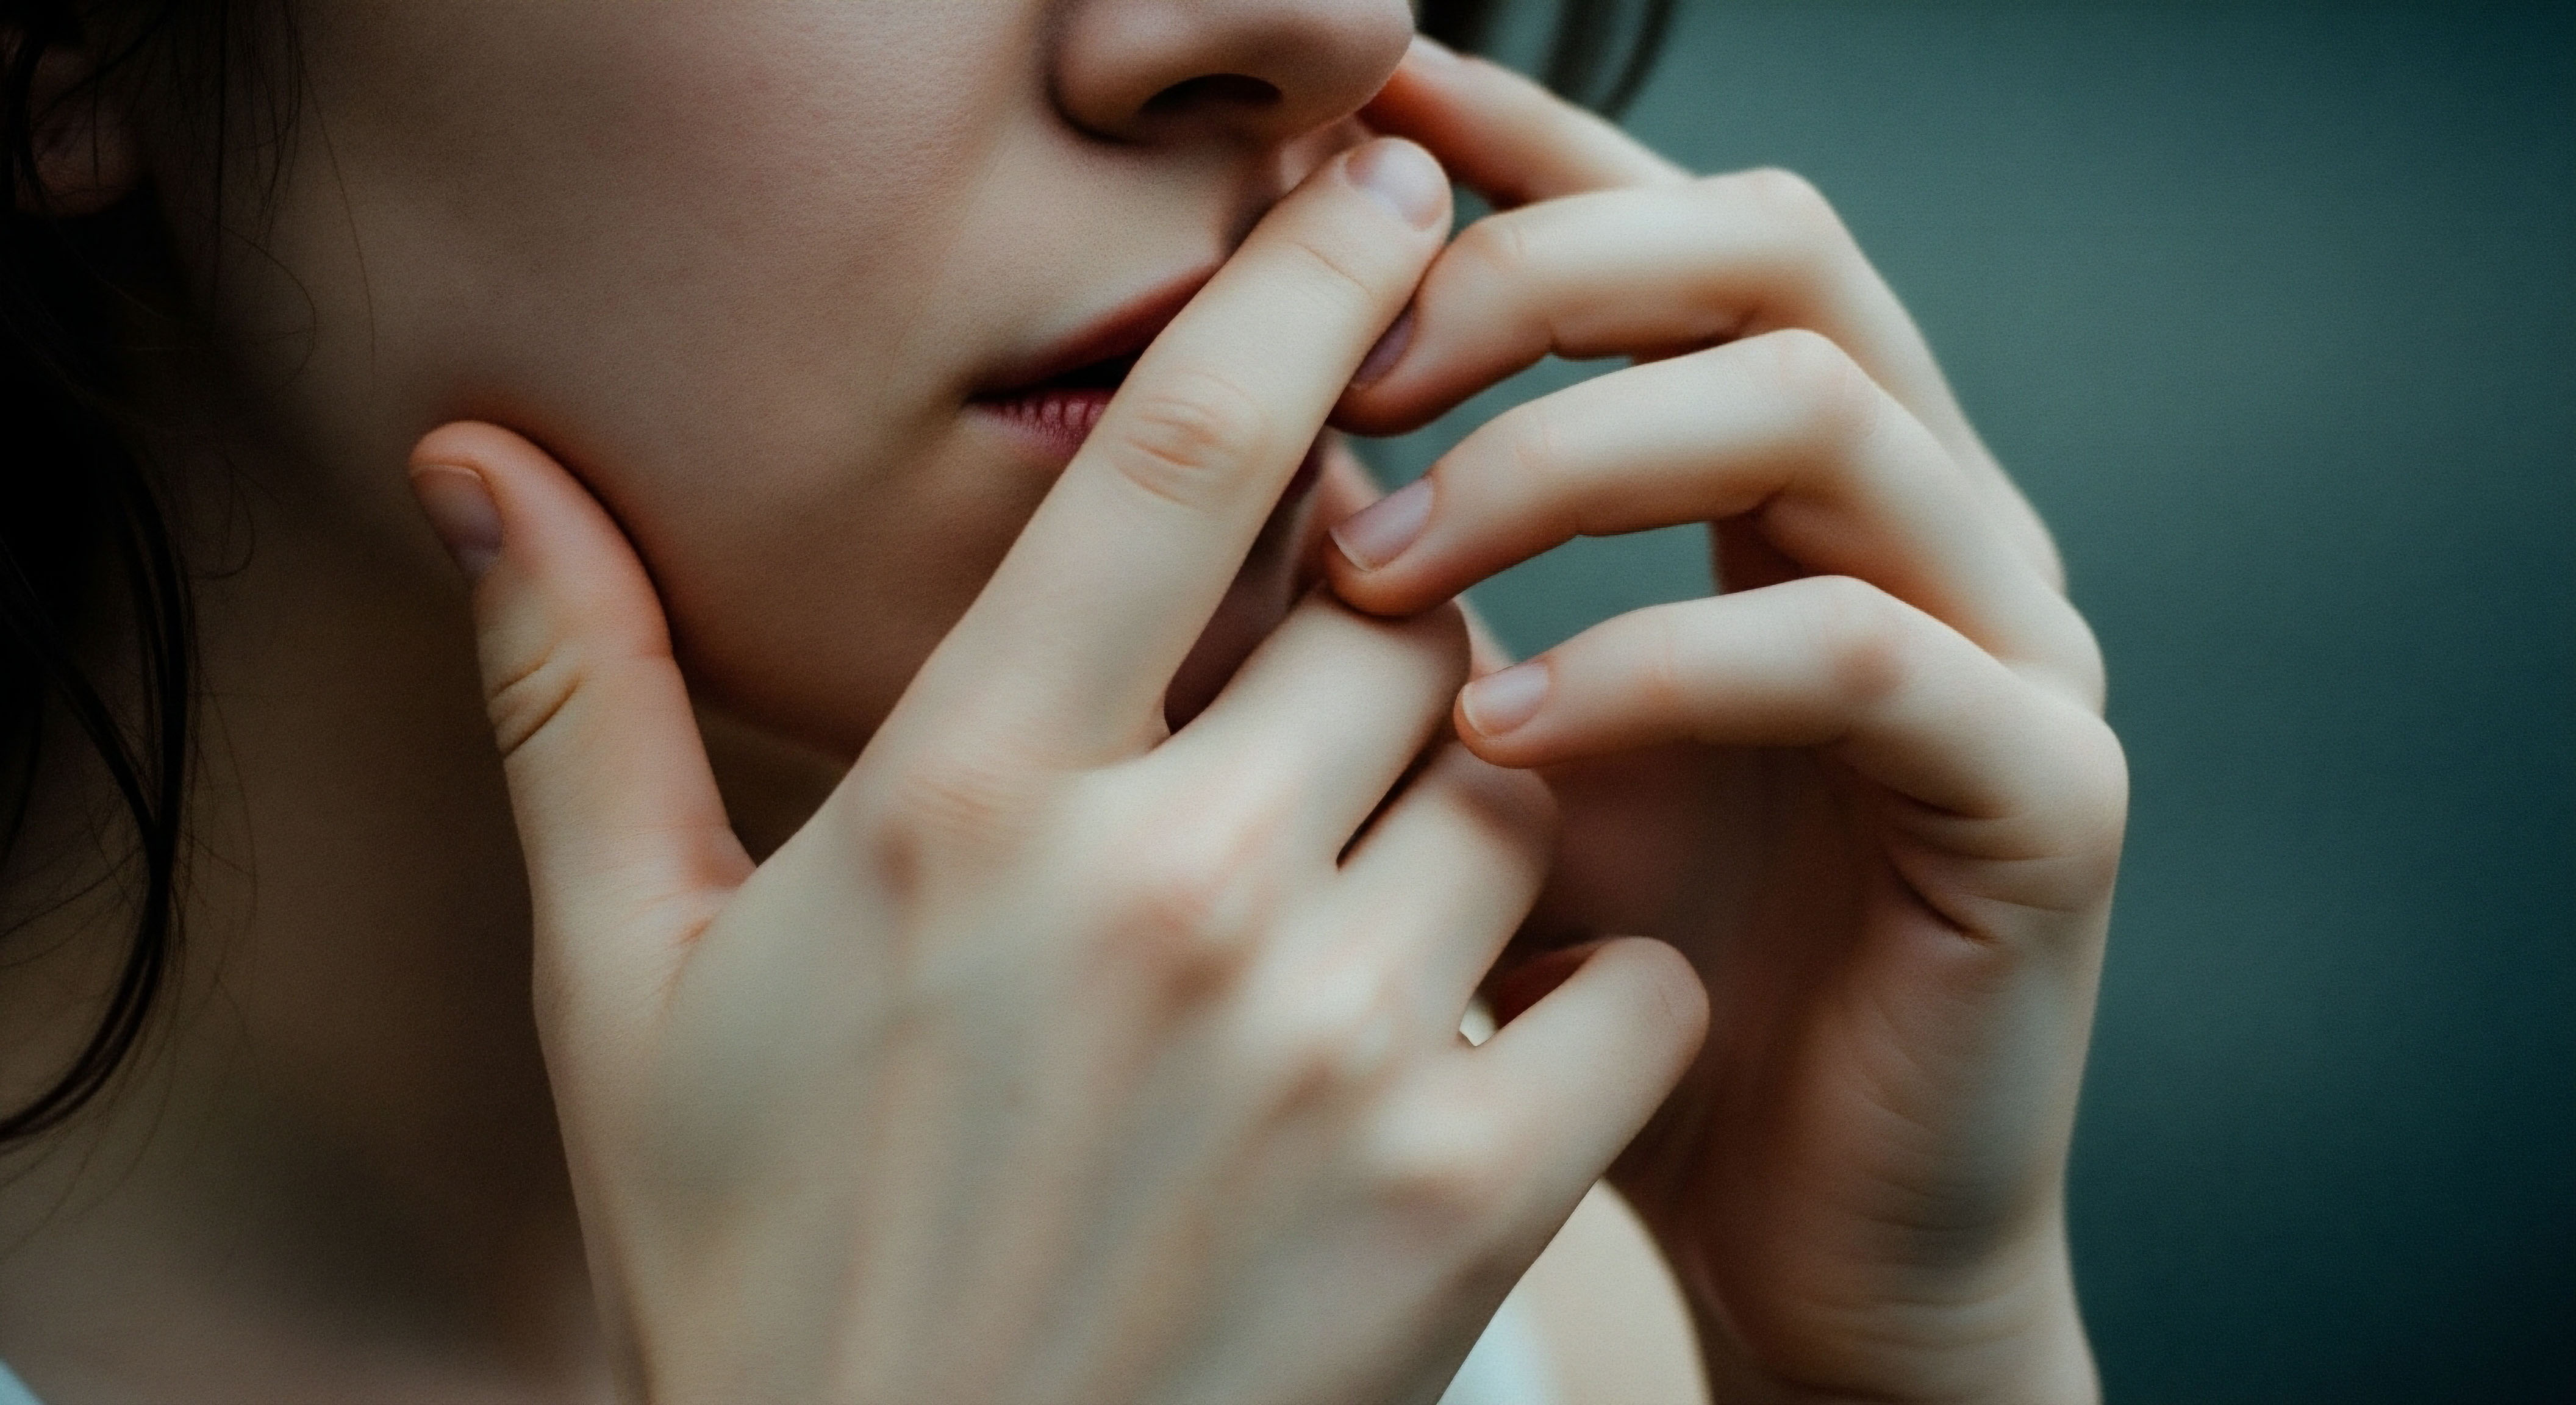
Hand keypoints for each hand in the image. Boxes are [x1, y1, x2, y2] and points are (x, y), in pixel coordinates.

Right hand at [406, 137, 1704, 1404]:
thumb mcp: (625, 985)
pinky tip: (1460, 1049)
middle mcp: (1162, 892)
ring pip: (1517, 784)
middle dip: (1379, 633)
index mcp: (962, 801)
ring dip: (1464, 818)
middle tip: (1308, 728)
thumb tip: (478, 461)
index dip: (1305, 278)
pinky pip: (1631, 976)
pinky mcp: (1463, 1198)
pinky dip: (1590, 988)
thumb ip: (578, 697)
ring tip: (1346, 923)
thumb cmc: (758, 1272)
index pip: (1180, 449)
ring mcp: (1328, 1047)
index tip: (1386, 185)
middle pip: (1393, 612)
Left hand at [1330, 44, 2122, 1404]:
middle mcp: (1931, 519)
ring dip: (1570, 454)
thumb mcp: (1481, 750)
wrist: (1794, 1234)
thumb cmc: (1624, 988)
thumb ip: (1406, 591)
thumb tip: (1239, 440)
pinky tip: (1502, 731)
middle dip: (1541, 271)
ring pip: (1817, 413)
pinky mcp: (2047, 793)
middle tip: (1347, 366)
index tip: (1359, 123)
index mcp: (1807, 484)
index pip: (1680, 233)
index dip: (1534, 146)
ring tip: (1380, 564)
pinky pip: (1864, 657)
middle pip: (1773, 254)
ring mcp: (2010, 642)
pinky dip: (1664, 668)